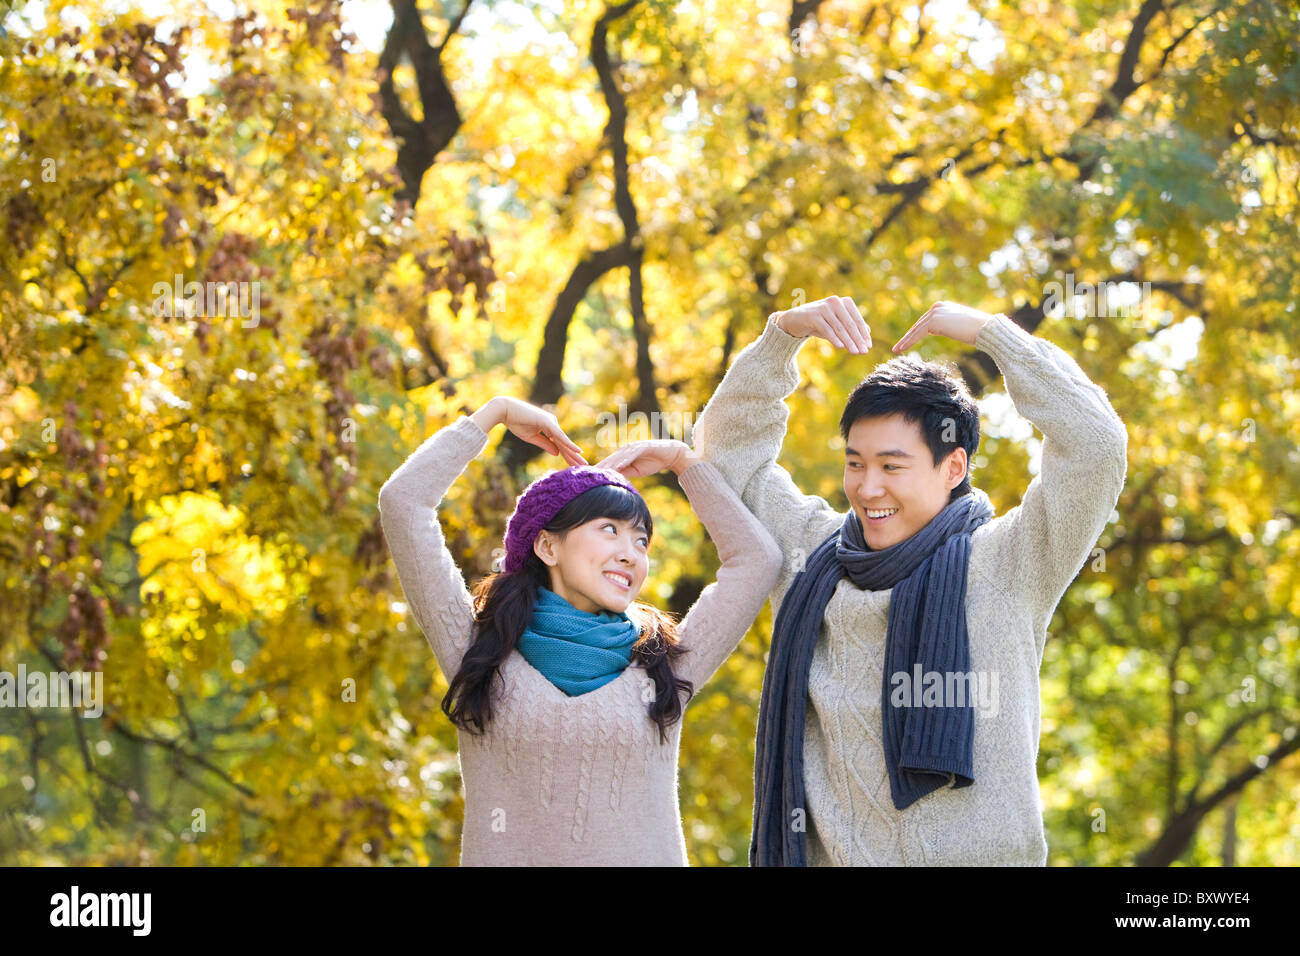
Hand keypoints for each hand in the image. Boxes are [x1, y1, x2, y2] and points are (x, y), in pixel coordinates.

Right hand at [472, 397, 586, 465]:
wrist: (504, 410)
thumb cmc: (516, 422)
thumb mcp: (532, 437)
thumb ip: (545, 444)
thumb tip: (557, 453)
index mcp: (549, 428)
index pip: (560, 444)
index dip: (567, 455)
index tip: (575, 466)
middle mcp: (552, 424)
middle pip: (565, 444)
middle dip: (574, 456)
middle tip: (585, 467)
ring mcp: (551, 422)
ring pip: (564, 441)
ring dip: (573, 453)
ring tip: (583, 464)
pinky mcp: (547, 422)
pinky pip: (560, 436)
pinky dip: (568, 444)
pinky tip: (577, 451)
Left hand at [595, 439, 697, 477]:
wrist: (670, 455)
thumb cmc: (653, 463)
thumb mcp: (636, 471)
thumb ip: (624, 472)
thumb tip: (612, 479)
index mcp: (623, 455)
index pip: (608, 463)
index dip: (598, 469)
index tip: (586, 477)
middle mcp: (626, 450)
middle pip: (610, 459)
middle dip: (598, 466)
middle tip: (586, 473)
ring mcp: (634, 447)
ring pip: (619, 456)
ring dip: (609, 464)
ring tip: (599, 471)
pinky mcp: (643, 447)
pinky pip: (632, 454)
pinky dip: (625, 460)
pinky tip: (619, 465)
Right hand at [772, 295, 871, 353]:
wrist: (795, 320)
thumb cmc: (819, 322)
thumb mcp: (836, 323)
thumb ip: (850, 325)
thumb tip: (868, 332)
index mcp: (843, 302)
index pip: (857, 319)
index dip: (863, 334)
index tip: (868, 346)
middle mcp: (835, 302)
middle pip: (849, 324)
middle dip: (858, 339)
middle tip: (864, 351)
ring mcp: (824, 308)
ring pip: (839, 328)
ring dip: (848, 341)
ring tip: (855, 352)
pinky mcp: (813, 315)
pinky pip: (827, 329)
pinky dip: (834, 338)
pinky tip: (840, 347)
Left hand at [892, 301, 997, 350]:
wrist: (986, 329)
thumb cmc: (977, 331)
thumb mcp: (958, 326)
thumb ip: (946, 326)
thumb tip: (935, 330)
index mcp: (943, 306)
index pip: (925, 321)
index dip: (915, 333)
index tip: (907, 342)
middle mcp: (938, 306)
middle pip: (918, 325)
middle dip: (908, 337)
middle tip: (897, 348)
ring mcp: (935, 312)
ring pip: (916, 330)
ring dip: (905, 341)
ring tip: (896, 350)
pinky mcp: (934, 321)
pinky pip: (917, 334)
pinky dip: (908, 342)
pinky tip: (901, 350)